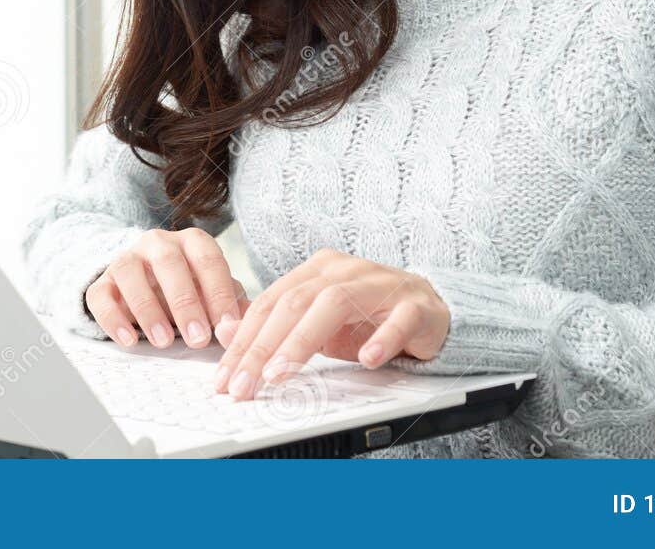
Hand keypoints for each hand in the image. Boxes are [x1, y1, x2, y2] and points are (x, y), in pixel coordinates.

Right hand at [85, 227, 250, 350]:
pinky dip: (112, 318)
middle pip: (169, 263)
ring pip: (129, 272)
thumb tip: (242, 330)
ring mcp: (126, 259)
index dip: (219, 292)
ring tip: (163, 342)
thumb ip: (232, 308)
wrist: (147, 283)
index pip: (208, 259)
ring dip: (147, 308)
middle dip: (185, 302)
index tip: (226, 326)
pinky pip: (100, 294)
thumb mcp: (214, 294)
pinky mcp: (102, 282)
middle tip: (197, 339)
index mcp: (192, 242)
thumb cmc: (191, 290)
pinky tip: (129, 340)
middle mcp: (157, 243)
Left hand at [214, 248, 448, 399]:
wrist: (429, 309)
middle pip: (293, 303)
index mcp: (315, 270)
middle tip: (243, 384)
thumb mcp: (315, 322)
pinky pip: (399, 320)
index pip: (270, 303)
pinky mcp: (415, 306)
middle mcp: (343, 271)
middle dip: (262, 347)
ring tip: (282, 372)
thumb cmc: (367, 318)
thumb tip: (225, 335)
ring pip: (335, 304)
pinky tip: (368, 360)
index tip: (226, 377)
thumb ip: (275, 326)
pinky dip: (382, 339)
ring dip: (303, 341)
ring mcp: (380, 284)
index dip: (244, 340)